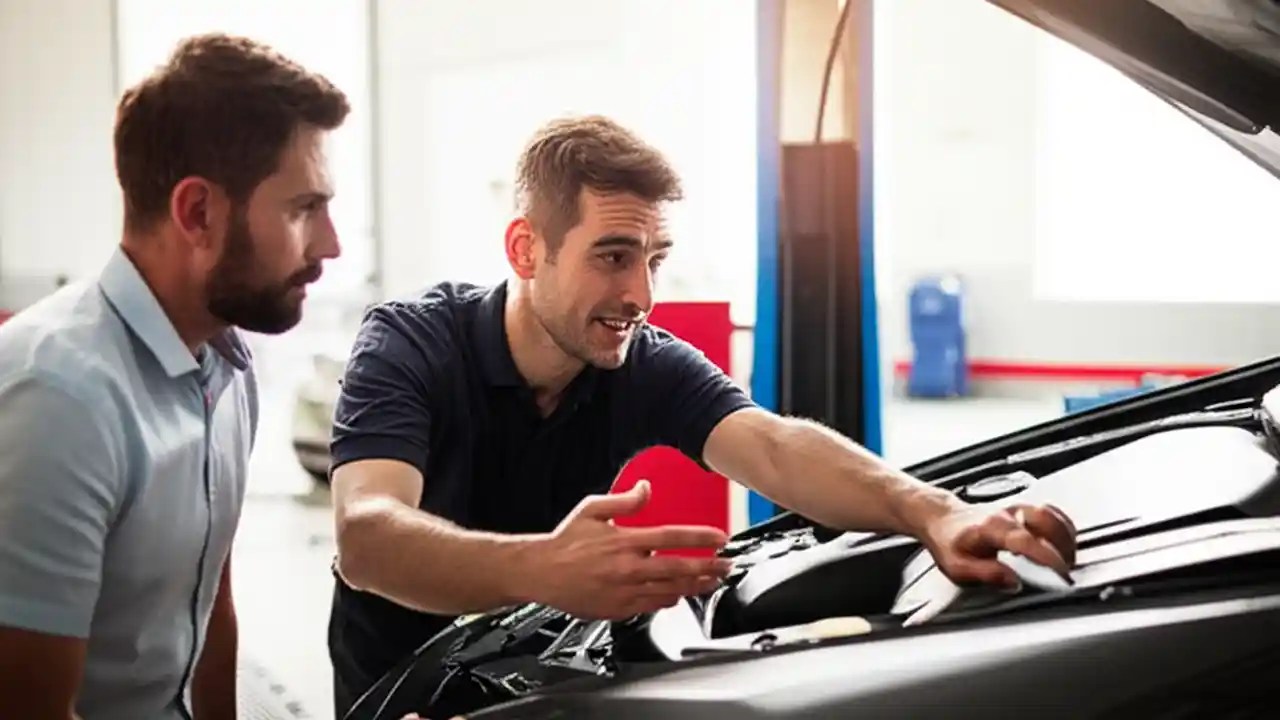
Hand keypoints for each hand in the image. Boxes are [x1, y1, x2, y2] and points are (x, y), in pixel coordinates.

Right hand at [526, 480, 731, 618]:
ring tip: (711, 583)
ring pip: (670, 592)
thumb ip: (623, 500)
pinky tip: (679, 596)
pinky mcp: (618, 609)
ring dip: (695, 587)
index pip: (672, 537)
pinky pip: (651, 607)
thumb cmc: (564, 543)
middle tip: (726, 566)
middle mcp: (628, 568)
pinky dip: (669, 601)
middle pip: (679, 569)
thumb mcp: (592, 509)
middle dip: (708, 568)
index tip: (720, 538)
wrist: (540, 572)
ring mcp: (624, 591)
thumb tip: (646, 488)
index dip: (700, 538)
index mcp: (624, 541)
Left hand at [921, 502, 1076, 587]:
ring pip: (1052, 514)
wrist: (941, 517)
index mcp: (990, 528)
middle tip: (1067, 571)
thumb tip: (1014, 582)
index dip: (1047, 557)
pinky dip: (1064, 529)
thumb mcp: (958, 568)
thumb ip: (986, 575)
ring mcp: (1017, 508)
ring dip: (1067, 538)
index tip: (1062, 573)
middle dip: (1064, 546)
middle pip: (1047, 520)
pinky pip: (1053, 513)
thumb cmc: (949, 543)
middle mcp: (1007, 513)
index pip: (1026, 540)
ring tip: (1068, 560)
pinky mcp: (1024, 508)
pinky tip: (1065, 545)